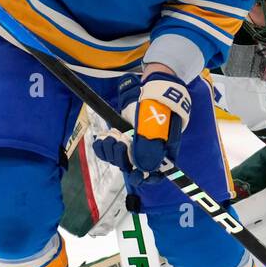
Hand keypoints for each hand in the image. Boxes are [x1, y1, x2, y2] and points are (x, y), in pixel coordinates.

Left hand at [90, 67, 191, 182]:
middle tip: (123, 141)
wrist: (153, 88)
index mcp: (163, 152)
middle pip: (133, 169)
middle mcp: (148, 152)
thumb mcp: (156, 125)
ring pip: (118, 160)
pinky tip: (104, 138)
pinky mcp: (121, 138)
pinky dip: (102, 147)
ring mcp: (133, 145)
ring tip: (115, 135)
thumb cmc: (160, 105)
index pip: (156, 175)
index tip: (138, 175)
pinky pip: (107, 151)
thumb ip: (150, 147)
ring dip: (112, 151)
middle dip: (124, 158)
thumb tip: (143, 169)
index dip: (147, 178)